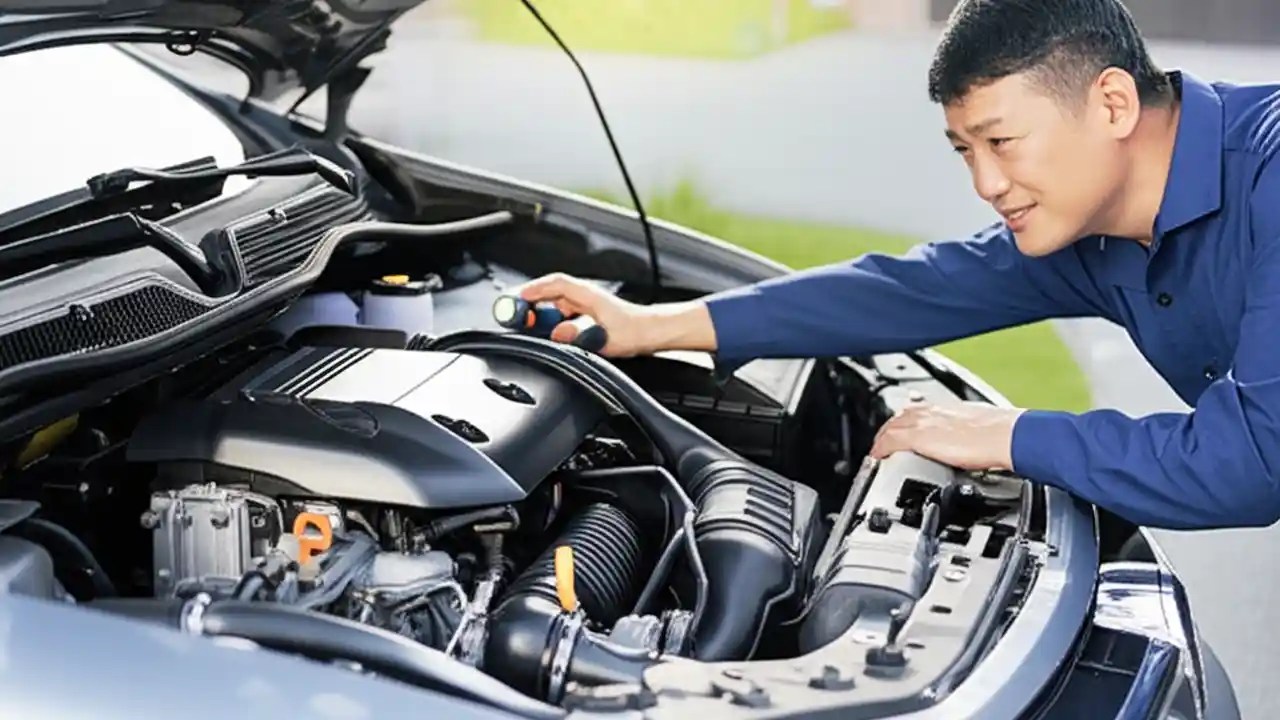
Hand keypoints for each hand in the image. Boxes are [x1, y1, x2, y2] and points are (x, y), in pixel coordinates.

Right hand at [515, 273, 654, 357]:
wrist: (649, 332)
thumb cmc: (633, 331)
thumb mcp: (604, 336)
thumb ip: (579, 335)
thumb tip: (557, 333)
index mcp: (587, 294)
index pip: (554, 284)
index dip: (533, 290)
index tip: (516, 299)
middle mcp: (582, 295)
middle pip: (548, 293)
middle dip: (528, 303)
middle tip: (512, 316)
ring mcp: (582, 303)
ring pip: (552, 303)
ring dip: (538, 313)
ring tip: (525, 325)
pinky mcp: (582, 313)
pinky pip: (558, 313)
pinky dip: (547, 320)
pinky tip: (545, 331)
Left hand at [869, 402, 1025, 471]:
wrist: (1004, 435)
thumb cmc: (1000, 432)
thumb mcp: (979, 426)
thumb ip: (968, 431)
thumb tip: (973, 440)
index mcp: (945, 407)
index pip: (914, 411)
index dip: (903, 423)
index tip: (900, 432)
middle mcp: (931, 410)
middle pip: (898, 418)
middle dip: (888, 431)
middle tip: (883, 446)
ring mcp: (922, 422)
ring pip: (890, 428)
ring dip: (882, 440)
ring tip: (879, 453)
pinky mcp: (918, 437)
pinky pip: (889, 442)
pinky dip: (880, 450)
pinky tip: (877, 458)